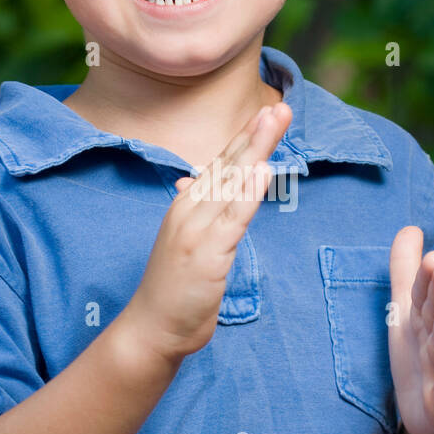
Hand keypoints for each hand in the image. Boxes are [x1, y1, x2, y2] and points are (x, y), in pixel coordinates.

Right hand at [124, 101, 291, 365]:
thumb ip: (197, 211)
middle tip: (280, 106)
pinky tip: (263, 170)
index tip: (267, 114)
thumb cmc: (172, 288)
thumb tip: (194, 182)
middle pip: (227, 165)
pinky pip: (233, 216)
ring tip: (275, 121)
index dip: (245, 138)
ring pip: (231, 182)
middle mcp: (189, 210)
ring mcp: (196, 229)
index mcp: (186, 206)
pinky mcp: (207, 252)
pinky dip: (249, 192)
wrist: (152, 327)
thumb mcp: (186, 241)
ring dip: (255, 149)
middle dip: (255, 134)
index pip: (220, 165)